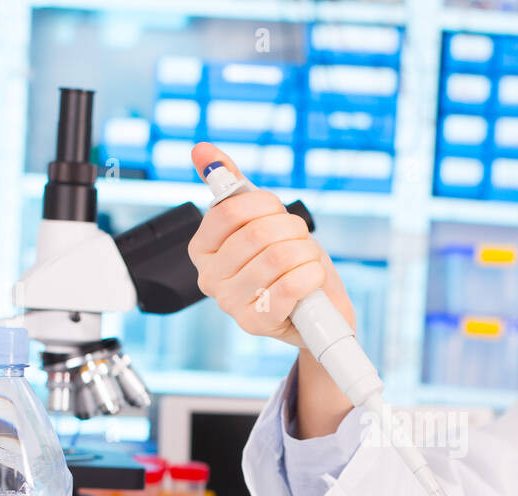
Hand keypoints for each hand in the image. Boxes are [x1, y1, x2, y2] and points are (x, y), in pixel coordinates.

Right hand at [186, 142, 356, 348]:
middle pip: (257, 234)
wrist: (315, 308)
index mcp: (202, 248)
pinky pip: (289, 287)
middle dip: (292, 231)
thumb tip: (202, 150)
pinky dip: (311, 276)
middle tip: (300, 240)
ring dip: (306, 253)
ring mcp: (230, 304)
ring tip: (308, 261)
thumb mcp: (261, 220)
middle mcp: (209, 278)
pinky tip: (313, 277)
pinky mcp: (256, 324)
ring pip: (278, 258)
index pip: (230, 211)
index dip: (266, 205)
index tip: (279, 212)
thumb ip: (232, 187)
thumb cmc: (288, 262)